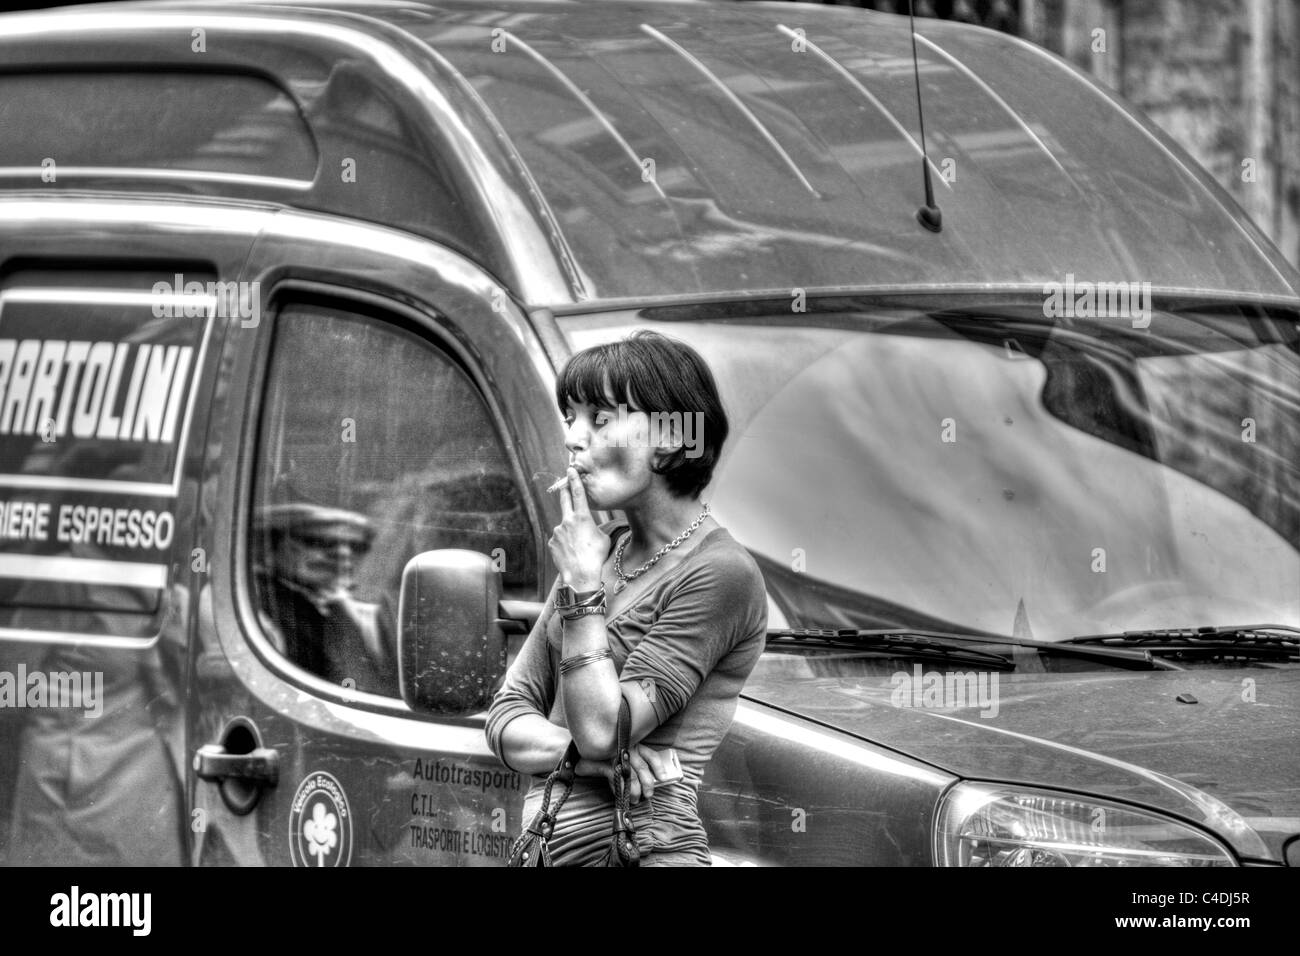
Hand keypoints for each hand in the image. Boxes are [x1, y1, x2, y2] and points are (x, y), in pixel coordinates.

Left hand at [548, 467, 607, 588]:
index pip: (578, 493)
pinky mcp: (552, 542)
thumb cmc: (596, 557)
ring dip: (570, 533)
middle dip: (564, 490)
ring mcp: (557, 531)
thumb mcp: (603, 538)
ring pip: (565, 527)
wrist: (580, 575)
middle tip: (564, 483)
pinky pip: (559, 539)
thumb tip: (589, 528)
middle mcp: (567, 521)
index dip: (574, 480)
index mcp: (582, 517)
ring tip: (579, 548)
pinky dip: (565, 544)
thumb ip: (595, 528)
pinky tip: (571, 553)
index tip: (570, 470)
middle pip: (564, 500)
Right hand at [574, 744, 676, 804]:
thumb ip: (634, 764)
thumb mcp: (622, 754)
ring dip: (635, 791)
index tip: (663, 778)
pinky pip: (617, 779)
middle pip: (643, 768)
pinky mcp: (605, 763)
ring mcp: (616, 756)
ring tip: (635, 800)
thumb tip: (650, 779)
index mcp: (635, 745)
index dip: (659, 768)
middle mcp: (628, 749)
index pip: (651, 755)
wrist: (585, 748)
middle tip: (648, 795)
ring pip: (631, 776)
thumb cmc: (606, 753)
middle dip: (647, 785)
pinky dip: (620, 790)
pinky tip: (621, 796)